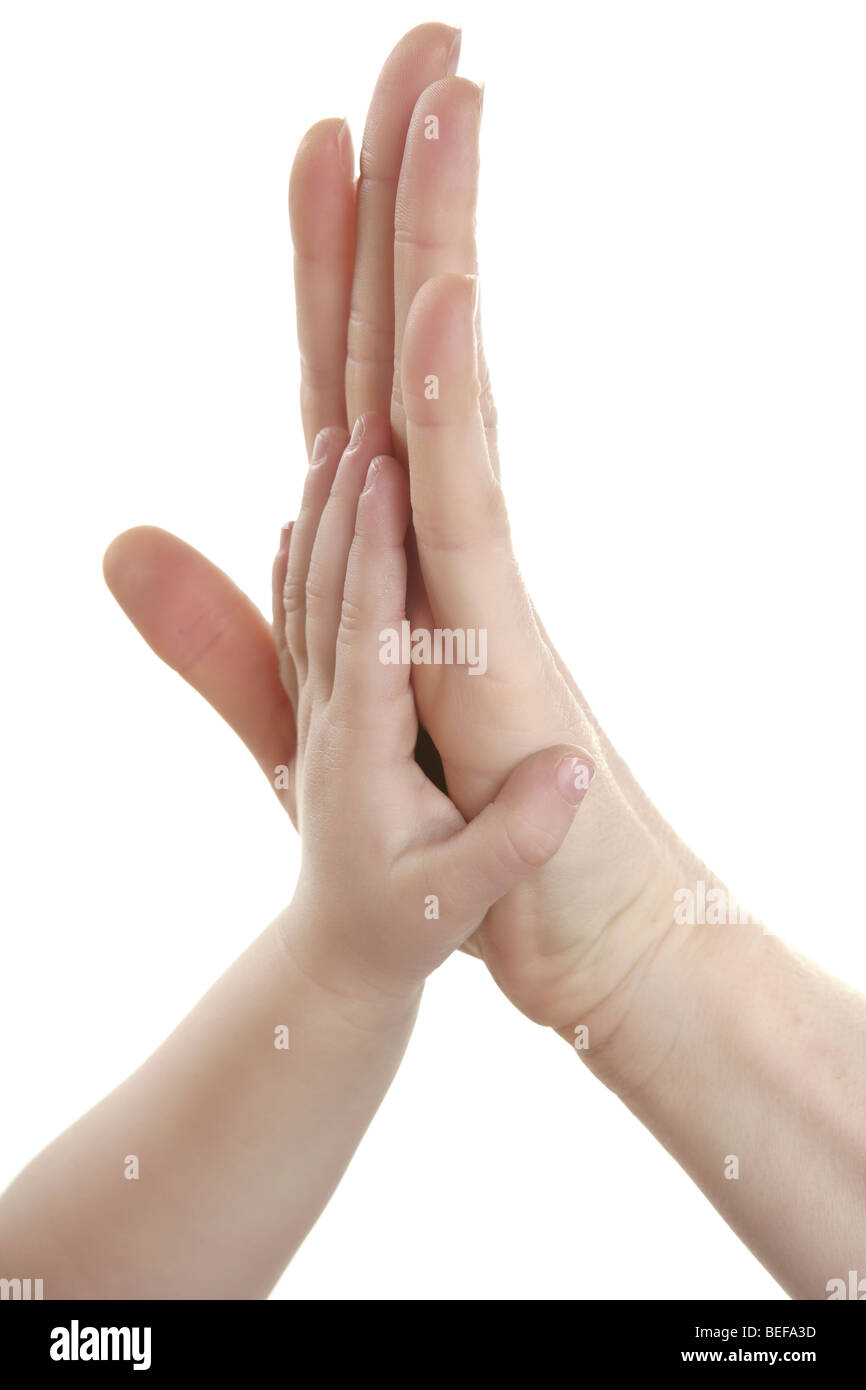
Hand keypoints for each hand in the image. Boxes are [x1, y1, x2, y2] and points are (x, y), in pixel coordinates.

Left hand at [102, 23, 467, 824]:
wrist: (505, 927)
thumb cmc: (413, 826)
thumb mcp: (286, 716)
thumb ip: (217, 628)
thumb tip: (119, 537)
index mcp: (373, 540)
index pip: (340, 372)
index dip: (334, 251)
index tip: (333, 128)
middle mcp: (427, 532)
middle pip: (401, 337)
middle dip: (411, 186)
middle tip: (430, 40)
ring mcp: (462, 576)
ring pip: (431, 387)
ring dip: (431, 241)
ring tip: (446, 100)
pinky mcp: (491, 646)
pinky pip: (454, 511)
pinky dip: (436, 409)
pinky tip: (432, 306)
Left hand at [274, 413, 590, 1000]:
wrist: (338, 958)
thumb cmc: (402, 931)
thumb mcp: (460, 902)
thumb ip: (513, 841)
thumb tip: (573, 770)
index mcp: (359, 754)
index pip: (365, 634)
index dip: (371, 552)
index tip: (384, 470)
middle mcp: (326, 721)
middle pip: (324, 596)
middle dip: (340, 505)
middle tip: (361, 414)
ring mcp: (316, 715)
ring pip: (305, 601)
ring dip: (317, 518)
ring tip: (335, 440)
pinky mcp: (322, 716)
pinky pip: (302, 626)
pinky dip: (303, 564)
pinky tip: (303, 520)